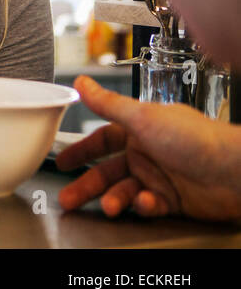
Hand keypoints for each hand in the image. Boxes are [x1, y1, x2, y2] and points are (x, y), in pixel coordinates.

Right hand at [56, 76, 240, 221]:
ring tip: (108, 206)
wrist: (234, 171)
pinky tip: (144, 203)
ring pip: (125, 191)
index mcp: (139, 130)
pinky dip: (143, 207)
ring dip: (113, 199)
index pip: (103, 139)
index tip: (64, 161)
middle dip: (87, 185)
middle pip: (108, 171)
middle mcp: (147, 153)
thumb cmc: (194, 138)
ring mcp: (159, 177)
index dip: (82, 150)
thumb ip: (108, 104)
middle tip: (68, 198)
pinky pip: (148, 206)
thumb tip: (81, 82)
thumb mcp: (143, 117)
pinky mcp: (172, 200)